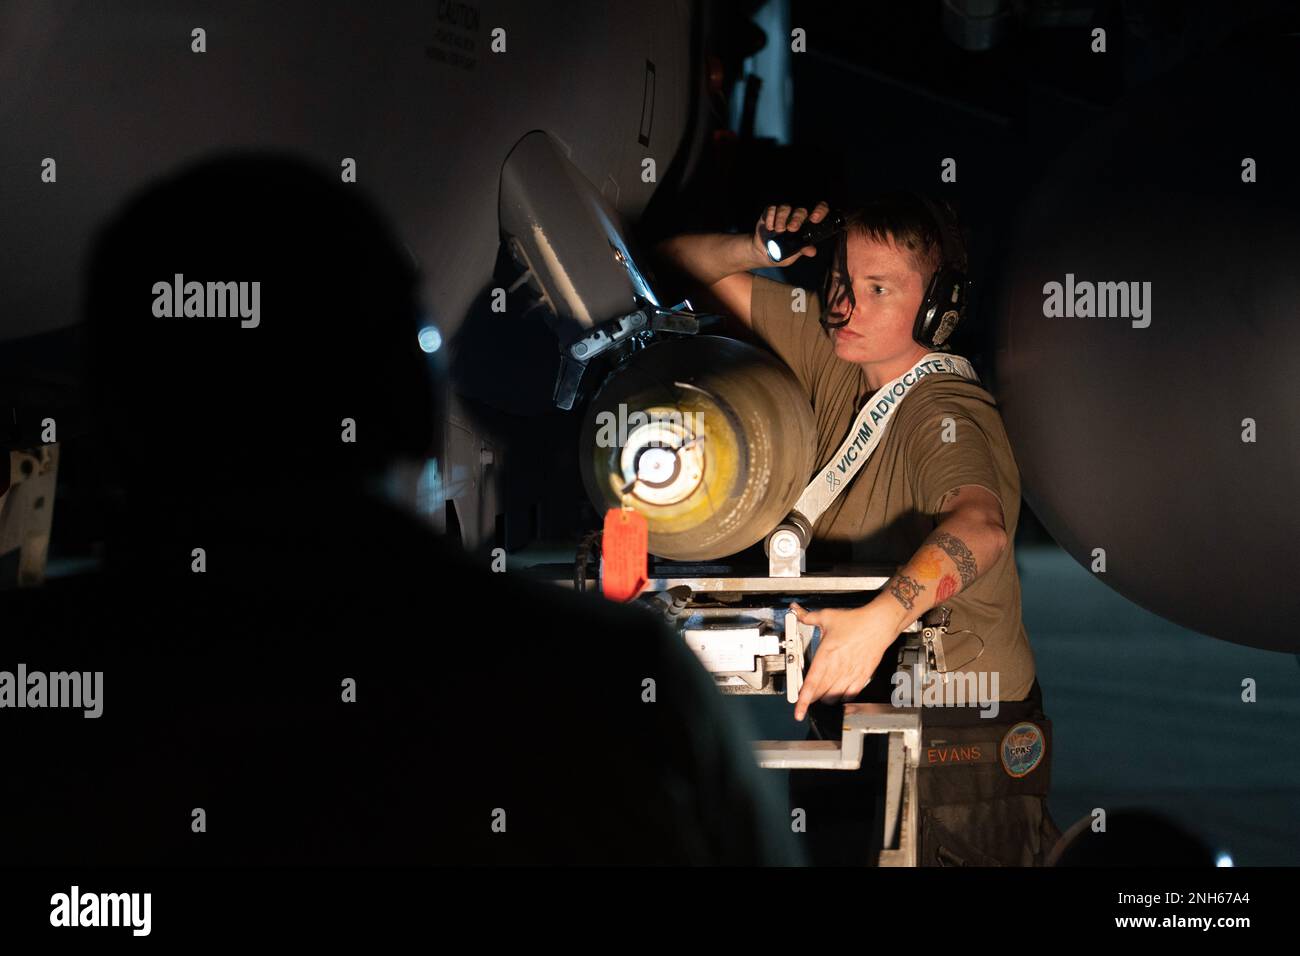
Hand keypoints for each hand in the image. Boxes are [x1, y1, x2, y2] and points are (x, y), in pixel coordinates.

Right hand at [752, 201, 829, 266]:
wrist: (763, 254)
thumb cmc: (781, 253)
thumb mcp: (793, 255)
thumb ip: (802, 251)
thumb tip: (812, 251)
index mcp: (805, 226)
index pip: (818, 211)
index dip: (820, 210)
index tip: (815, 218)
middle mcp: (795, 217)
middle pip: (801, 211)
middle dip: (797, 218)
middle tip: (792, 229)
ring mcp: (782, 214)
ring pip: (785, 207)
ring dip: (781, 218)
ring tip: (779, 230)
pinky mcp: (769, 214)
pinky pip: (771, 209)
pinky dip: (770, 217)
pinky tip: (770, 227)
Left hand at [789, 600, 900, 721]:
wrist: (879, 624)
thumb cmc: (856, 621)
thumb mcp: (827, 616)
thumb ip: (808, 617)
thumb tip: (796, 610)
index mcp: (826, 655)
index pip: (811, 683)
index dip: (803, 700)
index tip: (798, 710)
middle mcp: (837, 668)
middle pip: (820, 693)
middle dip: (811, 698)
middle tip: (806, 698)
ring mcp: (851, 674)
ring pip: (834, 697)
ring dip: (824, 698)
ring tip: (820, 695)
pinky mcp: (862, 677)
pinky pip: (850, 695)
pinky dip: (841, 699)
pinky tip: (838, 696)